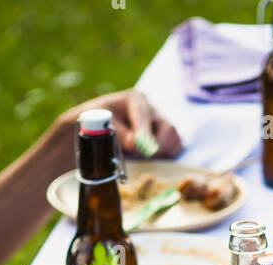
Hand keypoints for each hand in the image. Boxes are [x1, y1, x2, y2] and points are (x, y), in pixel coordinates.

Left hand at [63, 90, 182, 159]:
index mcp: (135, 99)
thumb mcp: (102, 125)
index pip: (144, 116)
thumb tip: (136, 144)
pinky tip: (150, 157)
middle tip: (141, 156)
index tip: (138, 147)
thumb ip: (119, 134)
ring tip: (142, 156)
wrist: (97, 128)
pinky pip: (176, 148)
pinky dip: (166, 156)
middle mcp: (152, 108)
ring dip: (162, 153)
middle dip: (156, 147)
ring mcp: (161, 123)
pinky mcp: (165, 136)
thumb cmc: (97, 124)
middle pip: (168, 129)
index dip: (143, 134)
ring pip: (175, 140)